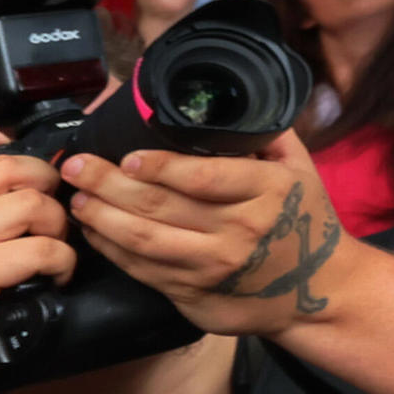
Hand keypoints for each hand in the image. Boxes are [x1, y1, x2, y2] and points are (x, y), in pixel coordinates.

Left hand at [62, 128, 364, 337]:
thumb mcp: (301, 171)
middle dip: (109, 184)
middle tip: (76, 166)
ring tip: (76, 197)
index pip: (205, 177)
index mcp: (268, 192)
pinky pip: (142, 270)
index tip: (127, 155)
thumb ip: (269, 137)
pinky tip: (94, 230)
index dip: (160, 166)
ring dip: (101, 217)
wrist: (317, 290)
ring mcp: (213, 266)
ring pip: (143, 240)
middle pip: (161, 206)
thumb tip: (229, 99)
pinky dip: (111, 249)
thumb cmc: (306, 220)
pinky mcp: (194, 294)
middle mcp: (239, 230)